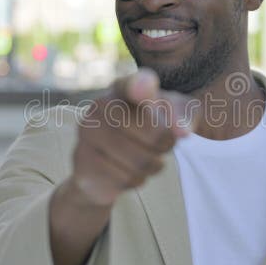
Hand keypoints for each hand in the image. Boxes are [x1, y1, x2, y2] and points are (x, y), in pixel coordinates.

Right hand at [67, 68, 196, 206]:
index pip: (134, 84)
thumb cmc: (151, 129)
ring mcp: (87, 134)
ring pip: (140, 162)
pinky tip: (126, 171)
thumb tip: (183, 131)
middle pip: (154, 133)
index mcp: (124, 87)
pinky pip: (125, 179)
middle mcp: (100, 106)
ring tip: (143, 159)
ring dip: (151, 167)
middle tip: (160, 146)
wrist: (111, 162)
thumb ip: (183, 115)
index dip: (141, 86)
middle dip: (165, 146)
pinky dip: (134, 180)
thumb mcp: (175, 116)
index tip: (145, 88)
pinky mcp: (82, 162)